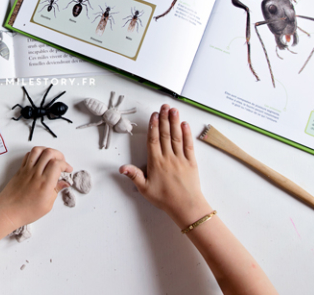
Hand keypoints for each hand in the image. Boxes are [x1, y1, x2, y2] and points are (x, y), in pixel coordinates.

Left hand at [0, 147, 72, 228]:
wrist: (7, 211)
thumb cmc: (27, 211)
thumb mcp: (47, 205)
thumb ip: (56, 191)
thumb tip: (64, 183)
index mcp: (45, 183)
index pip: (57, 164)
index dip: (65, 164)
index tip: (68, 170)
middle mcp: (36, 174)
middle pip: (49, 153)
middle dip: (59, 155)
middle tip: (61, 162)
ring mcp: (27, 170)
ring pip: (37, 150)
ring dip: (47, 151)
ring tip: (51, 158)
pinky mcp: (20, 170)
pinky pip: (28, 156)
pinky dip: (36, 154)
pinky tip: (40, 161)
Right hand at [120, 104, 211, 227]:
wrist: (186, 207)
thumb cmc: (164, 199)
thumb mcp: (145, 189)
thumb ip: (134, 175)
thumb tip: (121, 168)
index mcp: (156, 162)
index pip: (153, 140)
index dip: (153, 126)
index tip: (154, 115)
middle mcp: (168, 157)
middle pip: (165, 134)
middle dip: (164, 119)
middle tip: (164, 106)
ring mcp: (181, 158)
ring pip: (177, 136)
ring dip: (175, 122)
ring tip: (173, 110)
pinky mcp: (191, 162)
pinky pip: (189, 145)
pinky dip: (187, 134)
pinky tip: (185, 124)